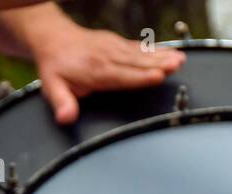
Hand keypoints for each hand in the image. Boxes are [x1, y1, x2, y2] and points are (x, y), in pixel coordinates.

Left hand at [31, 26, 184, 124]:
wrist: (53, 39)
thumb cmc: (55, 67)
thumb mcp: (52, 88)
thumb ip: (62, 103)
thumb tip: (66, 117)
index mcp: (95, 71)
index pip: (121, 75)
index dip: (140, 77)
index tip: (158, 76)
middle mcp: (107, 57)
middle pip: (136, 62)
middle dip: (158, 64)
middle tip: (177, 66)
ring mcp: (114, 48)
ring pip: (141, 53)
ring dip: (162, 56)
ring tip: (180, 59)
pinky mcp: (117, 43)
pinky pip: (138, 47)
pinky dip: (155, 49)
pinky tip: (169, 51)